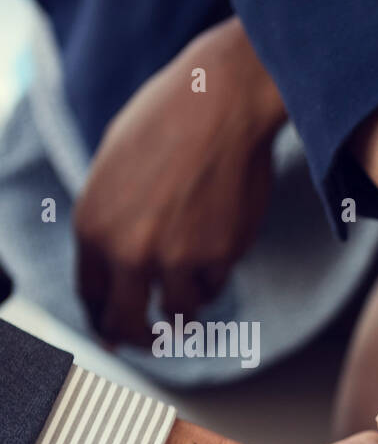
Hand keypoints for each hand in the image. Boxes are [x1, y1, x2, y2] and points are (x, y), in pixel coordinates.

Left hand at [75, 16, 284, 343]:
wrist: (220, 104)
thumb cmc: (167, 123)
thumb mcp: (114, 172)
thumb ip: (110, 222)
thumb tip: (116, 269)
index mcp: (91, 225)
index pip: (90, 294)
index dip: (103, 318)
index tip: (115, 330)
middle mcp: (128, 250)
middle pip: (127, 322)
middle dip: (140, 337)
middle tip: (153, 339)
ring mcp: (175, 258)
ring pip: (180, 313)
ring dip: (186, 307)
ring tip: (193, 286)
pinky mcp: (219, 258)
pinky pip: (215, 285)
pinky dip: (216, 274)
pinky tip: (219, 241)